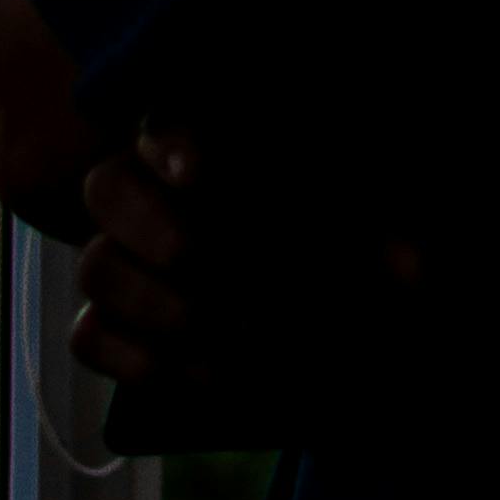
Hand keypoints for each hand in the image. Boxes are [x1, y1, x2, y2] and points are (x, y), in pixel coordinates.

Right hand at [70, 129, 429, 403]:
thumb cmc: (334, 247)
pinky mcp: (109, 327)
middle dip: (153, 226)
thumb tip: (412, 270)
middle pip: (106, 188)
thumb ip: (380, 235)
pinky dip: (135, 360)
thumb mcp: (361, 227)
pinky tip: (199, 375)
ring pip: (94, 268)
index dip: (170, 142)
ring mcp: (119, 262)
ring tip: (223, 331)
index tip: (199, 170)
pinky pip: (88, 339)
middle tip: (198, 257)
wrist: (319, 321)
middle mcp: (146, 197)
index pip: (163, 124)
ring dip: (156, 303)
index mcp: (202, 148)